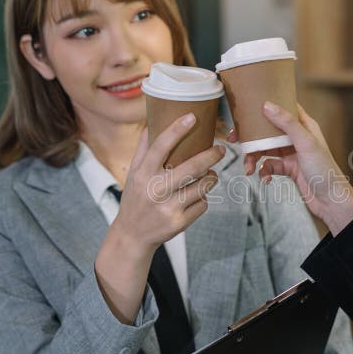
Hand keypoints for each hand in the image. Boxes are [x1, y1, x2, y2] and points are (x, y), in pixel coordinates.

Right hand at [111, 114, 224, 257]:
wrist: (132, 236)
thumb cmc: (136, 198)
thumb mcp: (134, 174)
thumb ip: (144, 149)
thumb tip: (152, 121)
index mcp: (143, 174)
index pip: (160, 147)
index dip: (176, 130)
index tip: (192, 117)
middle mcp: (155, 190)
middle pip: (192, 167)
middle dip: (211, 155)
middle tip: (221, 149)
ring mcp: (168, 208)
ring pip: (203, 186)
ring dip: (211, 178)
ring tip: (210, 175)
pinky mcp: (180, 223)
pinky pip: (203, 204)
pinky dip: (203, 198)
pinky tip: (196, 197)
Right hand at [233, 102, 352, 235]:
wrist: (331, 200)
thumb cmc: (325, 170)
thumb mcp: (305, 143)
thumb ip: (287, 123)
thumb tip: (267, 105)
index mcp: (304, 125)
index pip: (284, 107)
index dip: (266, 104)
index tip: (247, 106)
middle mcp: (297, 137)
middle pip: (268, 130)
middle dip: (251, 136)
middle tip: (234, 139)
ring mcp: (291, 153)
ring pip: (265, 149)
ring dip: (254, 158)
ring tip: (249, 169)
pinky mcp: (288, 169)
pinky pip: (269, 166)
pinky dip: (264, 172)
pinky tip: (266, 180)